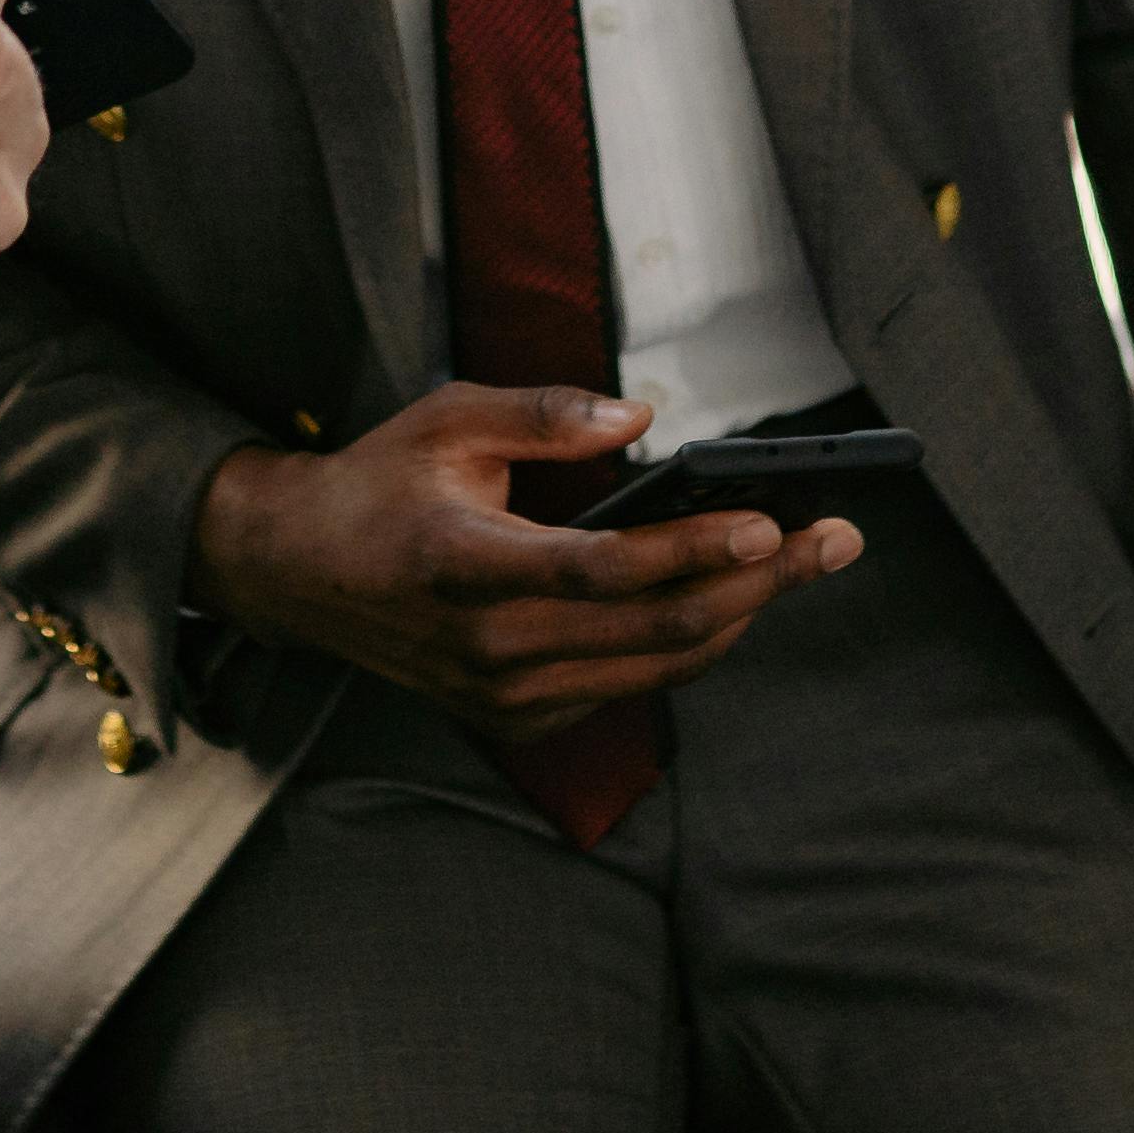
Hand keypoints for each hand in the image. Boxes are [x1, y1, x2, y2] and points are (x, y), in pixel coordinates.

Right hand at [186, 384, 851, 736]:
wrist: (298, 573)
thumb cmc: (377, 487)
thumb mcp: (449, 419)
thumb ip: (546, 414)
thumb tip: (641, 419)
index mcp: (470, 565)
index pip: (609, 569)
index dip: (697, 549)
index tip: (769, 521)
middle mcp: (492, 645)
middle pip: (659, 629)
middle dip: (762, 583)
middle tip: (835, 541)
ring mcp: (504, 694)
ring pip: (657, 668)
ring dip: (741, 616)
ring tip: (802, 565)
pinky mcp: (514, 718)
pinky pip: (627, 687)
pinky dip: (687, 648)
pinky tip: (729, 601)